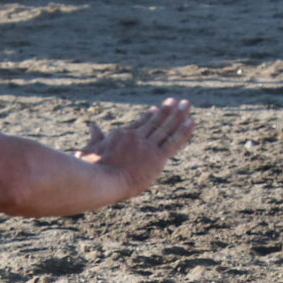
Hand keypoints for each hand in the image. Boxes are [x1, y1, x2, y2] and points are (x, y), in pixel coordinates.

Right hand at [77, 97, 195, 196]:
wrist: (102, 181)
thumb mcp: (90, 149)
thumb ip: (94, 137)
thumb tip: (92, 125)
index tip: (156, 109)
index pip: (139, 124)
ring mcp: (147, 146)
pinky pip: (174, 142)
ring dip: (179, 115)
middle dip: (167, 110)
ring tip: (187, 104)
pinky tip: (192, 121)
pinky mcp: (156, 158)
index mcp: (121, 135)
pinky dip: (184, 131)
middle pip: (155, 121)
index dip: (149, 116)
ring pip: (166, 128)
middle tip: (176, 101)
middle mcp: (136, 137)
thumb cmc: (91, 170)